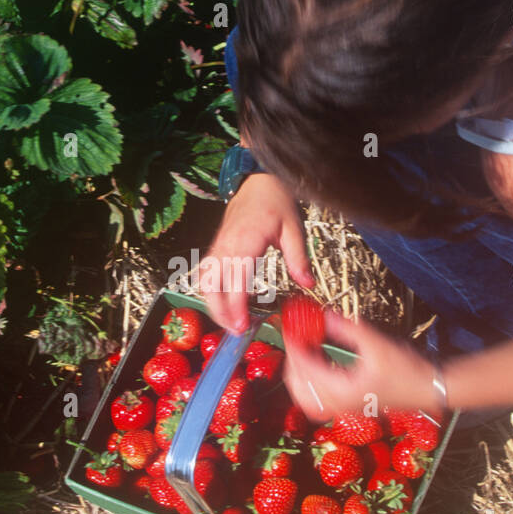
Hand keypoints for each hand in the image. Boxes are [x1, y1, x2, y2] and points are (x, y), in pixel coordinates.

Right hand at [200, 172, 314, 333]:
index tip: (243, 325)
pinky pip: (206, 274)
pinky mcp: (216, 248)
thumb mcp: (294, 229)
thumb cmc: (276, 202)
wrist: (257, 182)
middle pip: (212, 287)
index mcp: (245, 242)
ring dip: (213, 304)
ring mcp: (217, 247)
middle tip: (236, 331)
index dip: (236, 307)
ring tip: (230, 322)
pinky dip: (211, 292)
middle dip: (220, 312)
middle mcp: (225, 246)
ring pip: (204, 282)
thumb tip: (307, 285)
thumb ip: (299, 259)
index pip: (234, 282)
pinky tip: (226, 302)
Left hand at [283, 312, 442, 421]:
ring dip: (299, 377)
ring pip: (306, 398)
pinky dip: (311, 385)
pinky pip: (319, 401)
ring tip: (304, 354)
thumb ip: (348, 329)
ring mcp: (344, 407)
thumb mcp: (377, 344)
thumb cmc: (408, 369)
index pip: (305, 368)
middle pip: (298, 388)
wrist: (430, 388)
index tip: (290, 329)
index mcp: (342, 389)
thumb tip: (324, 316)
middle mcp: (339, 402)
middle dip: (293, 363)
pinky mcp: (350, 406)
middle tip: (296, 340)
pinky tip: (319, 367)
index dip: (294, 346)